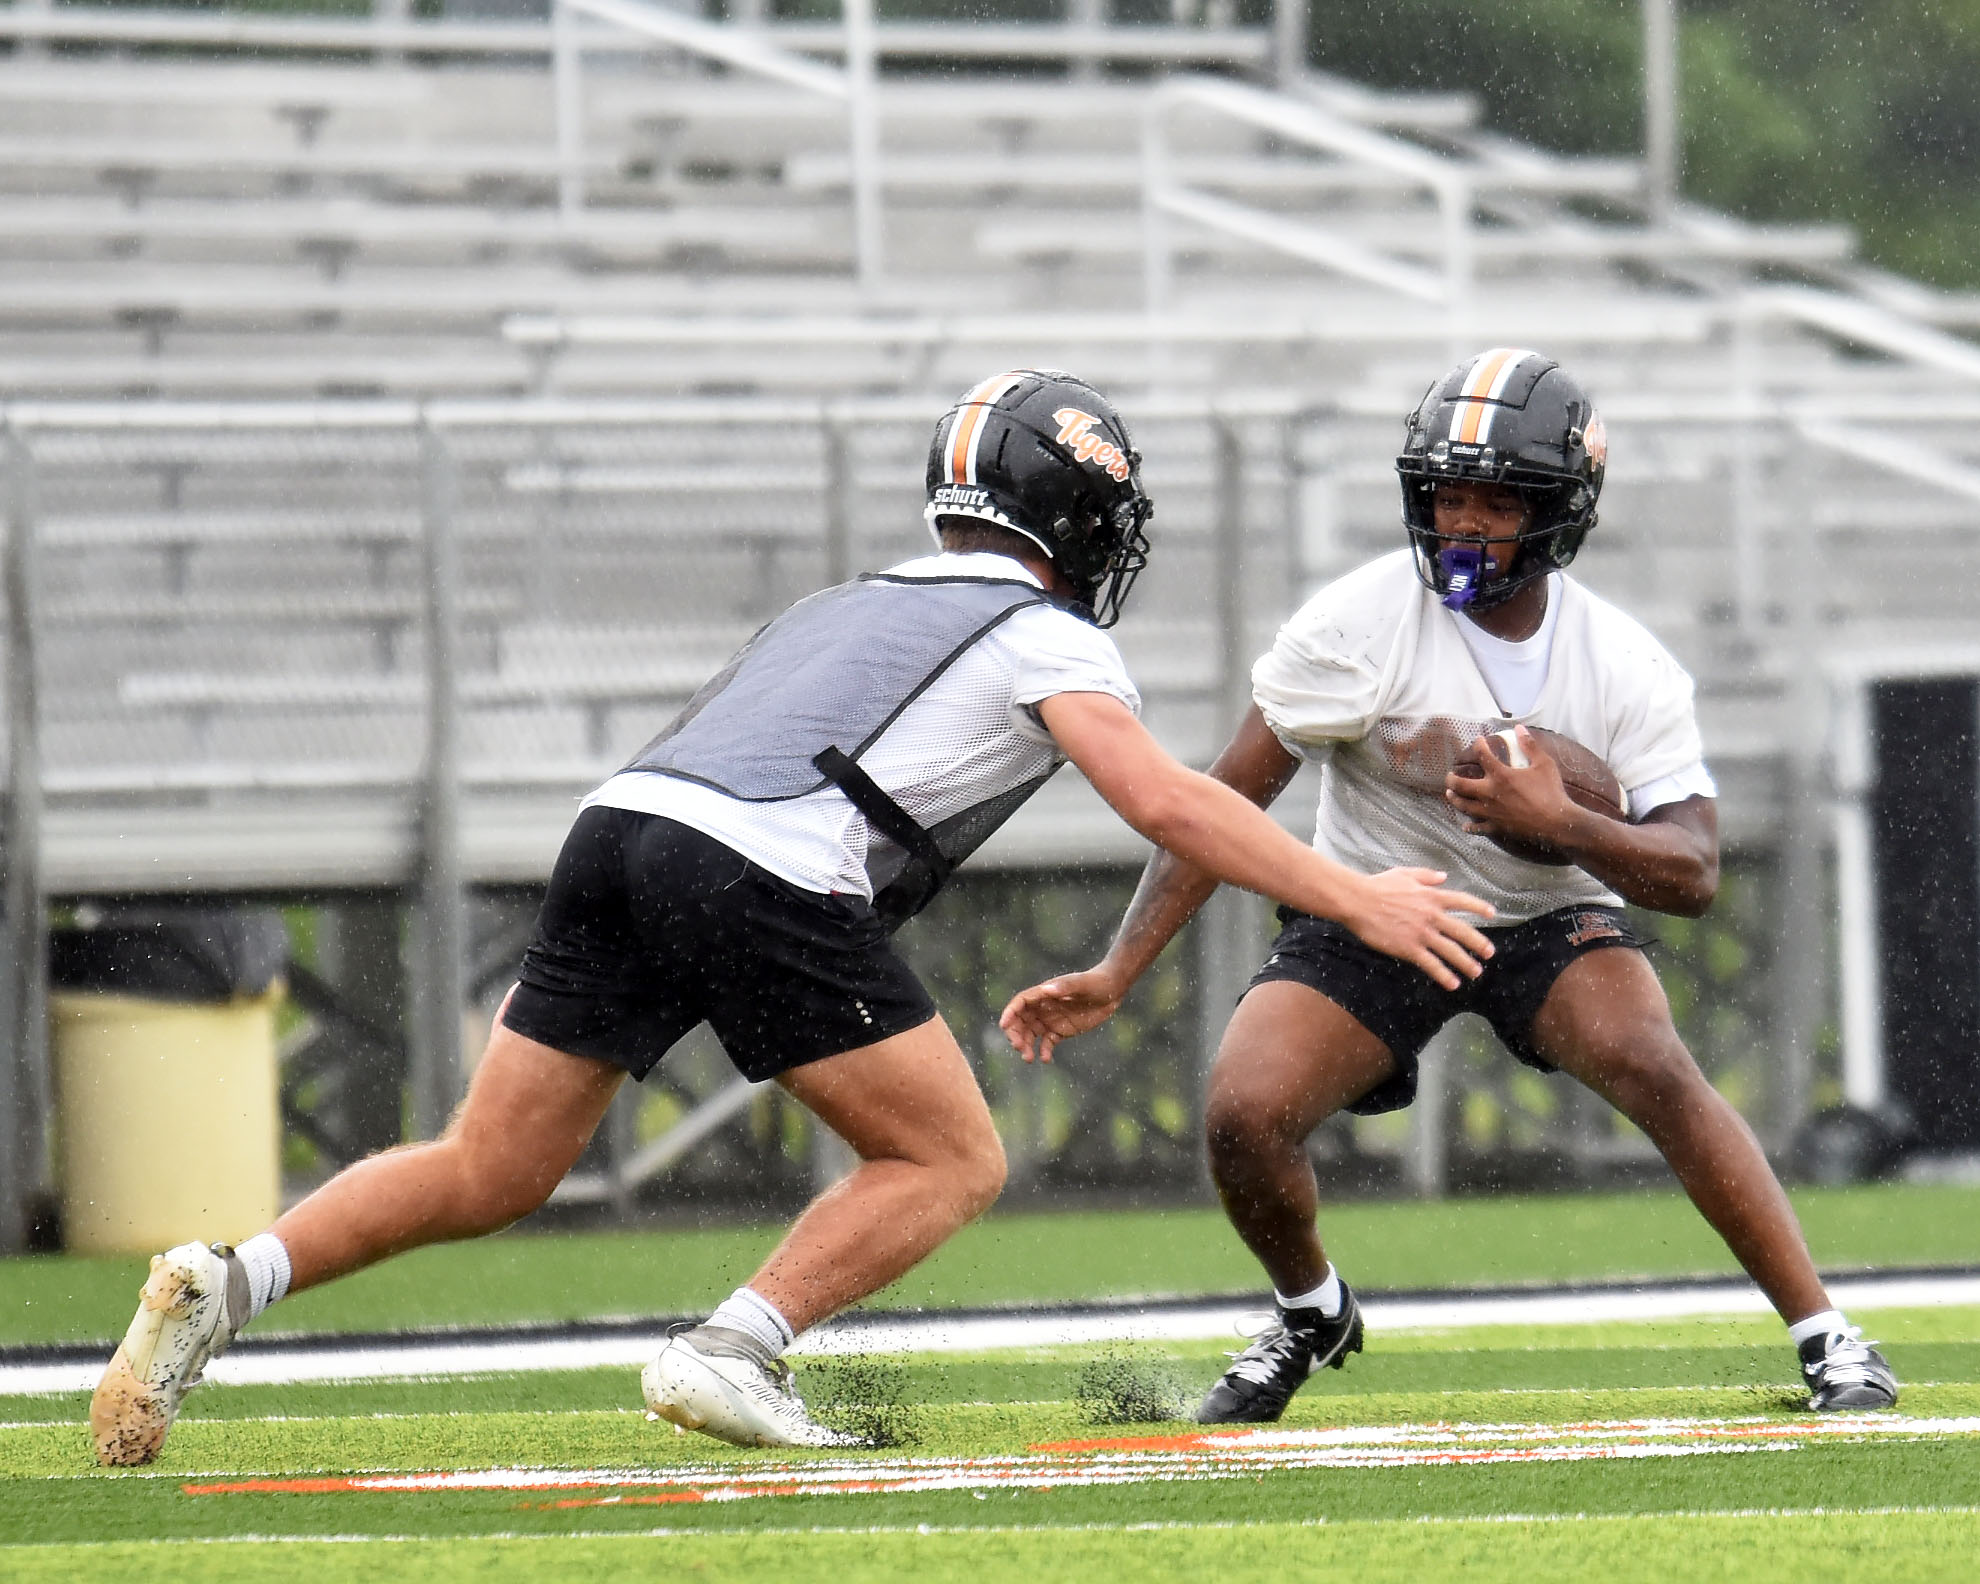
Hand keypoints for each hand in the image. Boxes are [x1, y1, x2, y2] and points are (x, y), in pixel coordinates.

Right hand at [998, 966, 1128, 1062]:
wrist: (1111, 991)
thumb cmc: (1095, 983)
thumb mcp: (1081, 984)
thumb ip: (1065, 987)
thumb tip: (1046, 989)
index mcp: (1044, 993)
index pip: (1020, 1003)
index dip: (1010, 1013)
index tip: (1004, 1025)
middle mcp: (1043, 1007)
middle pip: (1021, 1021)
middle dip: (1016, 1034)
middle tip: (1018, 1047)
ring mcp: (1051, 1020)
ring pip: (1031, 1034)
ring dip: (1026, 1046)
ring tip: (1028, 1058)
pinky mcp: (1060, 1031)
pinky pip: (1047, 1043)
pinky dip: (1044, 1052)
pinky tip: (1046, 1059)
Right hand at [1340, 867, 1495, 989]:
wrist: (1358, 901)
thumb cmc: (1378, 886)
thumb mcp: (1405, 874)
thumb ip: (1426, 876)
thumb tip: (1444, 877)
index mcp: (1432, 896)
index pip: (1463, 902)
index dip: (1479, 908)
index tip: (1492, 914)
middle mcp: (1432, 915)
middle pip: (1462, 931)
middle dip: (1478, 943)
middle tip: (1489, 953)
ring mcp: (1422, 933)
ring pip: (1451, 951)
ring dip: (1466, 963)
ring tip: (1476, 972)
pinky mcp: (1409, 948)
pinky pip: (1432, 964)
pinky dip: (1444, 975)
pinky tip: (1453, 984)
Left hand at [1444, 725, 1574, 847]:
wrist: (1556, 822)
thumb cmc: (1551, 792)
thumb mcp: (1544, 764)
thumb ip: (1530, 745)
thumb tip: (1519, 727)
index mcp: (1501, 776)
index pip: (1482, 755)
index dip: (1478, 745)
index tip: (1477, 740)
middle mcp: (1490, 793)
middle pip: (1461, 785)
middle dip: (1451, 778)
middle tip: (1449, 775)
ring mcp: (1491, 812)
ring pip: (1464, 806)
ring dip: (1454, 799)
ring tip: (1450, 794)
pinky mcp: (1496, 827)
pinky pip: (1478, 828)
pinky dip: (1470, 827)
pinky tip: (1466, 826)